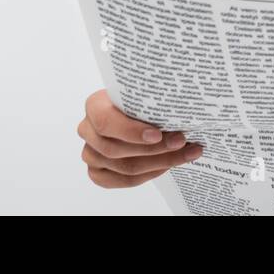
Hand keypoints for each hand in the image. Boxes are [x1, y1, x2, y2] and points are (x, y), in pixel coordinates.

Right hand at [78, 88, 203, 187]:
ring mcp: (90, 154)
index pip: (106, 122)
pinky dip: (150, 174)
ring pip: (125, 168)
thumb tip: (184, 107)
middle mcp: (87, 130)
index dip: (130, 131)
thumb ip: (153, 99)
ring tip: (186, 153)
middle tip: (182, 142)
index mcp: (94, 106)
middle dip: (155, 149)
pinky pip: (124, 181)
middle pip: (117, 149)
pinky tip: (168, 165)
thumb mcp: (142, 93)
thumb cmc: (139, 101)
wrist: (133, 112)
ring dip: (160, 162)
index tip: (157, 135)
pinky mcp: (98, 172)